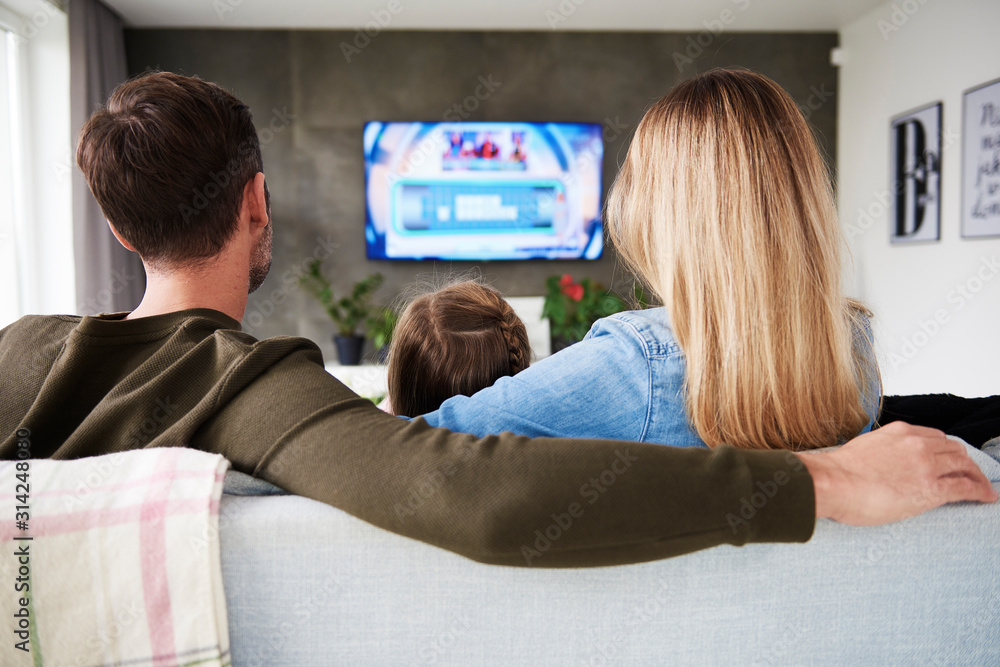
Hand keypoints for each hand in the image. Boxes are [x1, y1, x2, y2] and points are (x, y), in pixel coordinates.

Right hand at [797, 421, 997, 524]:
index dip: (945, 449)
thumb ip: (878, 450)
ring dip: (976, 475)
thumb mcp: (861, 448)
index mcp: (899, 431)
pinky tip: (987, 497)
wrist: (832, 482)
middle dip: (964, 461)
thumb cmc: (837, 472)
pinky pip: (965, 487)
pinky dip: (981, 491)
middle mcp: (917, 443)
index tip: (948, 458)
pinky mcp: (931, 488)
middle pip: (953, 448)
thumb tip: (878, 462)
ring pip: (963, 464)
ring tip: (982, 486)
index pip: (934, 437)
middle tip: (969, 473)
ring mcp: (926, 465)